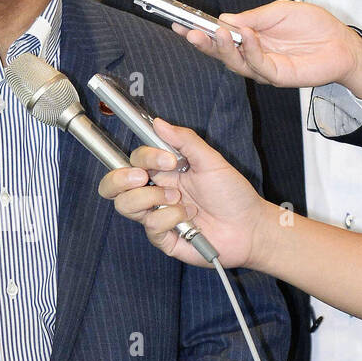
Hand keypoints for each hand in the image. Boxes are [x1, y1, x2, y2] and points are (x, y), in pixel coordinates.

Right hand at [98, 117, 272, 269]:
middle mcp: (154, 193)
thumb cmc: (232, 194)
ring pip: (125, 205)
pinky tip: (190, 219)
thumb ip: (185, 141)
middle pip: (113, 186)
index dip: (143, 157)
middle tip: (143, 178)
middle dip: (120, 179)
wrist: (248, 227)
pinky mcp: (161, 237)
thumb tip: (158, 122)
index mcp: (162, 172)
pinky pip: (151, 226)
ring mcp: (155, 216)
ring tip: (178, 199)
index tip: (168, 159)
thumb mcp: (211, 161)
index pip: (133, 160)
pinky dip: (171, 218)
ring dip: (152, 198)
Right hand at [171, 0, 361, 95]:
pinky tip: (247, 36)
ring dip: (223, 47)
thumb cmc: (314, 26)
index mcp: (250, 39)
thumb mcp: (280, 11)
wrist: (342, 43)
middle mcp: (252, 56)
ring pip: (235, 62)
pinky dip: (250, 50)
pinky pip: (258, 65)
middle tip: (189, 32)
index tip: (180, 23)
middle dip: (203, 43)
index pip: (219, 37)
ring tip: (216, 32)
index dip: (200, 31)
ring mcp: (263, 68)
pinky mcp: (277, 76)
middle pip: (220, 54)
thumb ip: (253, 16)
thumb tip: (224, 19)